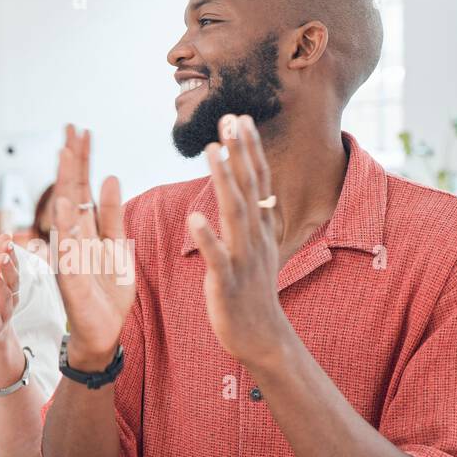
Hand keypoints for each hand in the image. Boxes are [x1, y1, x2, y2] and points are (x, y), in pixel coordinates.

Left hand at [0, 234, 20, 352]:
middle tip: (2, 256)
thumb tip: (6, 234)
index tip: (8, 243)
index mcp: (10, 284)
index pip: (13, 267)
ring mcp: (4, 312)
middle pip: (12, 281)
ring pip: (4, 298)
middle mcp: (11, 297)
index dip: (11, 256)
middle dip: (8, 268)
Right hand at [51, 124, 135, 370]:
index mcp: (85, 229)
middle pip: (70, 192)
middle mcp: (73, 238)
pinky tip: (64, 205)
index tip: (82, 131)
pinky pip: (67, 249)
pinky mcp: (71, 278)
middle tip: (72, 128)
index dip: (82, 160)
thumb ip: (113, 215)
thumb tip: (111, 177)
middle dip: (71, 160)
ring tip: (66, 154)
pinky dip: (65, 228)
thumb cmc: (107, 292)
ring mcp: (69, 255)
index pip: (81, 187)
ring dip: (65, 183)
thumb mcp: (118, 247)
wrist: (104, 332)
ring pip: (65, 213)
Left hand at [186, 114, 293, 368]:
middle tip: (230, 119)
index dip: (250, 150)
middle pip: (248, 187)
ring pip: (234, 213)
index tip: (240, 118)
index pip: (257, 181)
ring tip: (212, 151)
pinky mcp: (228, 283)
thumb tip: (260, 186)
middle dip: (240, 152)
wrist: (263, 337)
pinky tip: (194, 216)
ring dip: (223, 180)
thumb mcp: (261, 247)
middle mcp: (256, 237)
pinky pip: (217, 257)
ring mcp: (244, 259)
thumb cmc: (255, 290)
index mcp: (261, 228)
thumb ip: (258, 216)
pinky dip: (207, 237)